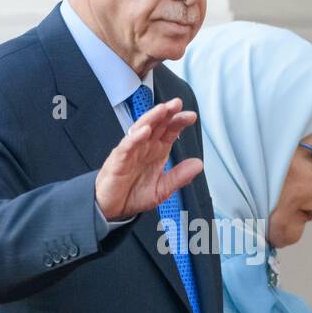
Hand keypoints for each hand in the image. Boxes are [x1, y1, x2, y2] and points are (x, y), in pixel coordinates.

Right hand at [95, 97, 202, 220]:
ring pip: (141, 129)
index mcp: (157, 151)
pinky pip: (127, 146)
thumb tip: (199, 164)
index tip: (191, 116)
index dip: (179, 122)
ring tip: (162, 110)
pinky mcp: (118, 160)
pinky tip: (144, 131)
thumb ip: (179, 177)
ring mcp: (131, 151)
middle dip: (167, 113)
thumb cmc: (133, 194)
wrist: (112, 208)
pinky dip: (135, 137)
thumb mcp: (162, 189)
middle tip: (177, 104)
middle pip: (156, 125)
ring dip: (151, 118)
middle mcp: (144, 147)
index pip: (169, 131)